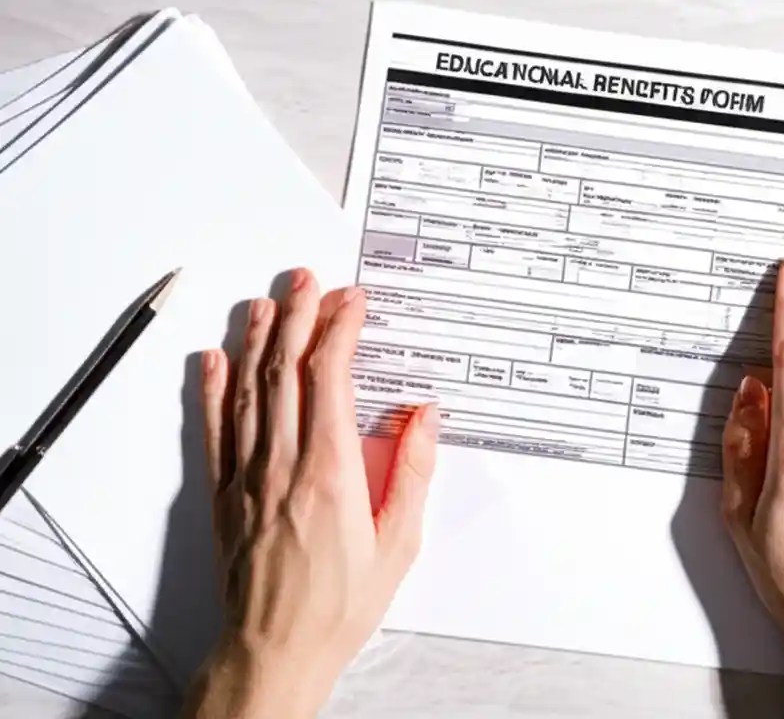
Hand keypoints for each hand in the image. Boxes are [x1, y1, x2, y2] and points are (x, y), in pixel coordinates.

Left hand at [184, 269, 438, 718]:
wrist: (275, 648)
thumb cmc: (338, 605)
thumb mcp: (400, 542)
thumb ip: (413, 473)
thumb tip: (423, 418)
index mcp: (330, 473)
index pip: (329, 379)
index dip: (339, 331)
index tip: (352, 303)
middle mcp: (282, 465)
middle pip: (285, 371)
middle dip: (299, 317)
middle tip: (308, 281)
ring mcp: (247, 477)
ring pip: (248, 390)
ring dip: (258, 339)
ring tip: (269, 302)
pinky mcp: (224, 494)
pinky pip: (216, 429)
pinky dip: (214, 389)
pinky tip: (215, 360)